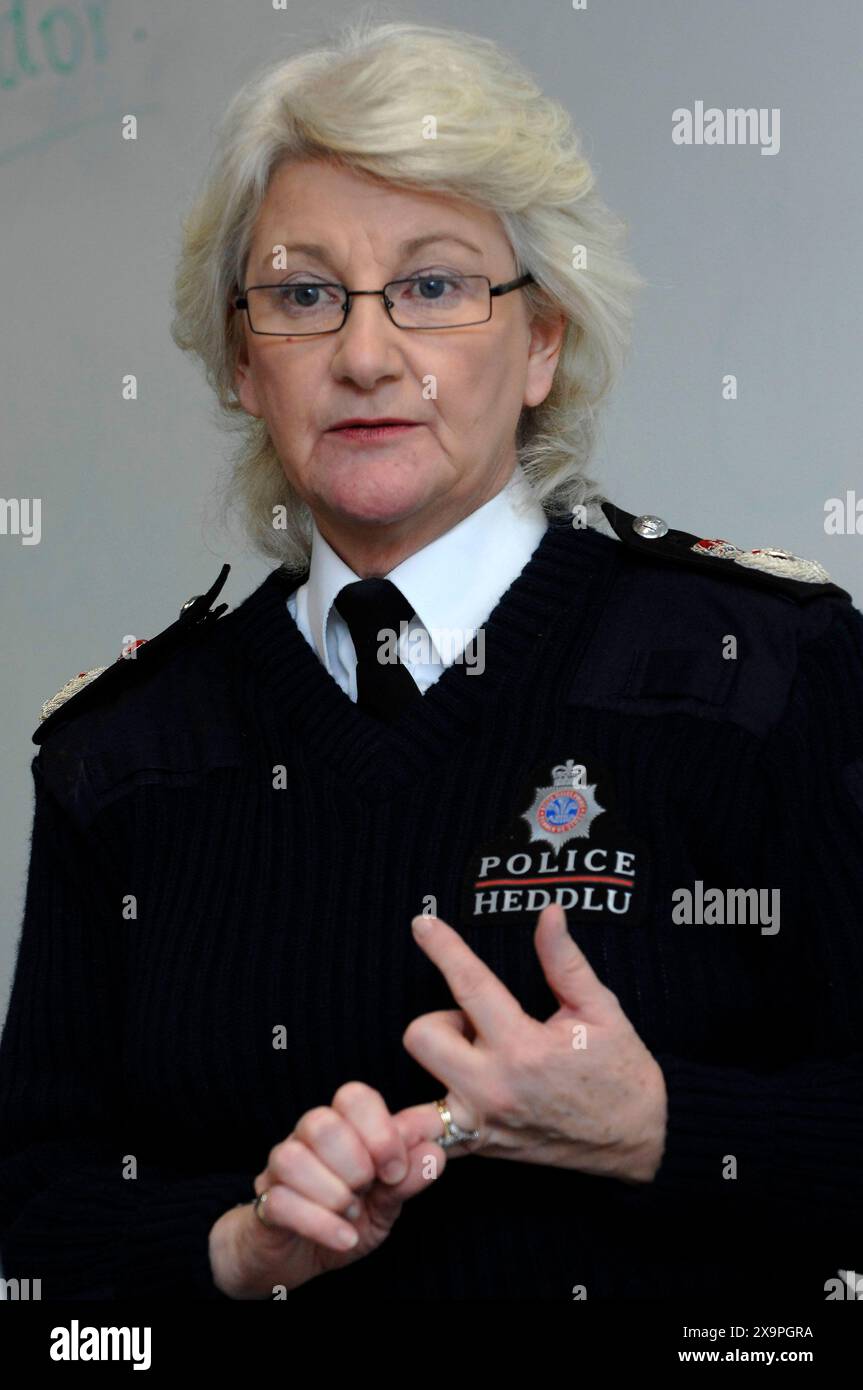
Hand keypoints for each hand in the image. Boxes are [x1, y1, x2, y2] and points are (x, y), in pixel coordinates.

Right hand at [209, 1082, 448, 1298]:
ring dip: (332, 1192)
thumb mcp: (386, 1203)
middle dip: (354, 1161)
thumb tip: (434, 1153)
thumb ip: (407, 1179)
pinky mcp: (264, 1204)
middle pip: (320, 1122)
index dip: (379, 1130)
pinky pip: (281, 1201)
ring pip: (293, 1158)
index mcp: (342, 1128)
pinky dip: (320, 1223)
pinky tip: (344, 1238)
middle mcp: (307, 1139)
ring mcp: (280, 1170)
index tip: (395, 1168)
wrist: (299, 1256)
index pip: (354, 1097)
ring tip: (352, 1213)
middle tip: (369, 1189)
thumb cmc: (346, 1220)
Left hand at [398, 903, 667, 1183]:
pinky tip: (465, 1095)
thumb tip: (549, 912)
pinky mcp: (479, 1149)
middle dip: (443, 1019)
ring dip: (441, 1063)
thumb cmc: (620, 1072)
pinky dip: (431, 1120)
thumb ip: (565, 961)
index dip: (443, 947)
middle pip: (421, 1036)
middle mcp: (493, 1089)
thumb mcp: (601, 1009)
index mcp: (524, 1049)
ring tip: (478, 1060)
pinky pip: (430, 1133)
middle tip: (479, 1022)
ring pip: (419, 1080)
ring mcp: (482, 1123)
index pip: (469, 985)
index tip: (423, 924)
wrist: (637, 1143)